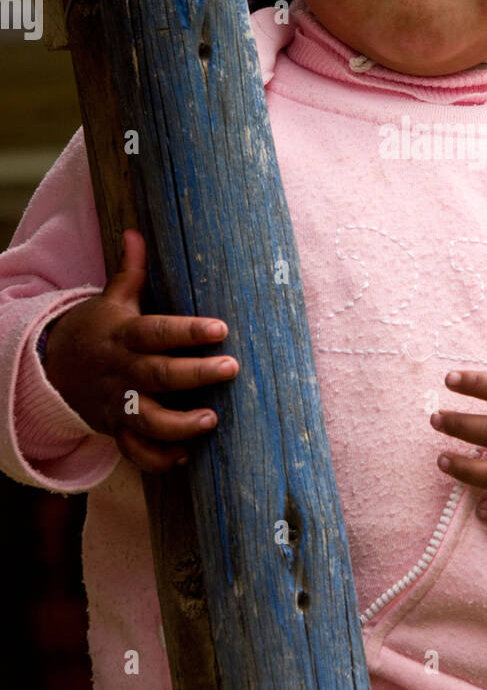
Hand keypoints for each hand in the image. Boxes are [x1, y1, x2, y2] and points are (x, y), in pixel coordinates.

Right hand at [43, 228, 238, 472]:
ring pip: (148, 419)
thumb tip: (136, 232)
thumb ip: (130, 270)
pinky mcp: (116, 428)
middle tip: (231, 367)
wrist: (51, 368)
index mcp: (124, 335)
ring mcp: (118, 403)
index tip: (221, 328)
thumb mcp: (111, 299)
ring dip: (180, 424)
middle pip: (159, 375)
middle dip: (196, 373)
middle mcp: (122, 371)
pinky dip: (157, 457)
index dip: (188, 331)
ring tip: (212, 419)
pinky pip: (134, 451)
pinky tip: (185, 456)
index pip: (158, 332)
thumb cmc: (96, 329)